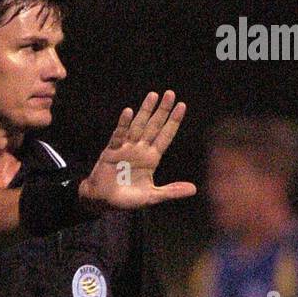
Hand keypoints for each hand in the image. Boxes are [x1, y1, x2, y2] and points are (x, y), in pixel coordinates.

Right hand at [79, 91, 195, 211]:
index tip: (182, 105)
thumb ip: (172, 191)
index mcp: (151, 158)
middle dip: (162, 111)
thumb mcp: (152, 197)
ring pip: (138, 126)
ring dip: (145, 111)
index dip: (173, 121)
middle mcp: (140, 149)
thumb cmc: (127, 199)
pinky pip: (118, 136)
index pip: (165, 136)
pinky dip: (123, 125)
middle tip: (170, 94)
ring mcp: (126, 148)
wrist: (103, 202)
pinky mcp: (111, 151)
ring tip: (153, 96)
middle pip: (154, 126)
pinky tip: (128, 112)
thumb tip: (194, 189)